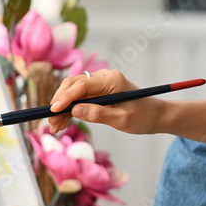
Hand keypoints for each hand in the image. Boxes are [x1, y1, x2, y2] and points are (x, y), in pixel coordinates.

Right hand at [47, 69, 161, 134]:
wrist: (155, 115)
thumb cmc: (143, 116)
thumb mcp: (122, 119)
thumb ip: (99, 114)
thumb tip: (75, 110)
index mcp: (111, 80)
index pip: (82, 85)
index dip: (65, 97)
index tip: (53, 110)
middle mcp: (104, 77)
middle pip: (73, 85)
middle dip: (60, 103)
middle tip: (51, 122)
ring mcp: (100, 84)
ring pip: (73, 93)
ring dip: (62, 109)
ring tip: (54, 127)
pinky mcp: (98, 92)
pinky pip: (79, 98)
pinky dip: (70, 110)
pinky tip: (62, 123)